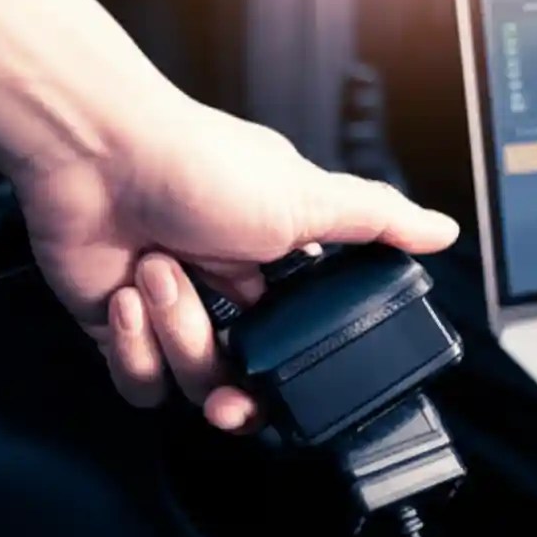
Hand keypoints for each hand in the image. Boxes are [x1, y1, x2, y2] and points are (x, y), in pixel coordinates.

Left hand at [13, 98, 458, 431]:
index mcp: (273, 263)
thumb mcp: (305, 196)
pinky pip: (137, 380)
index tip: (290, 380)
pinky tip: (129, 295)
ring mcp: (169, 310)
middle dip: (232, 378)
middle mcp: (223, 288)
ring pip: (190, 382)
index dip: (297, 373)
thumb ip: (375, 222)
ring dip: (175, 331)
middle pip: (246, 378)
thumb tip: (441, 230)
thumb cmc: (195, 162)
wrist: (95, 153)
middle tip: (227, 365)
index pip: (300, 342)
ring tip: (160, 269)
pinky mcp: (118, 326)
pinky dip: (134, 345)